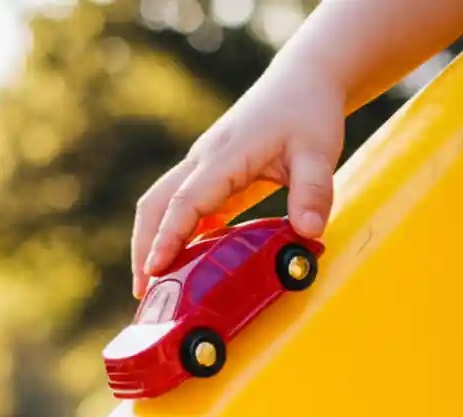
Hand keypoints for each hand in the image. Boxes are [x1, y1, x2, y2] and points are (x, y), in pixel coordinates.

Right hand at [130, 68, 345, 297]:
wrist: (302, 81)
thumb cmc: (308, 112)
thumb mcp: (319, 152)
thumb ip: (314, 192)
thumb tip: (309, 234)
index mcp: (225, 155)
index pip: (186, 201)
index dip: (169, 236)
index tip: (155, 269)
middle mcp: (204, 159)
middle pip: (156, 203)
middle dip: (144, 247)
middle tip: (143, 291)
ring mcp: (203, 165)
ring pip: (161, 203)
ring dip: (151, 241)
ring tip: (153, 284)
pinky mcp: (211, 173)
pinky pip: (182, 205)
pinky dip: (174, 233)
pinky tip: (183, 262)